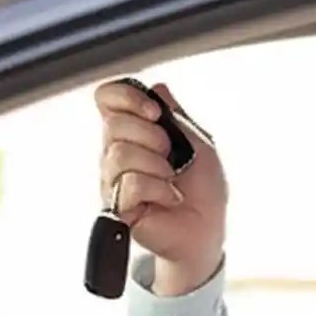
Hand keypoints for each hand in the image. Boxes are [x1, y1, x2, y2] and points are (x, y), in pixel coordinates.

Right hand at [95, 79, 226, 294]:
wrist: (208, 227)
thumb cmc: (203, 189)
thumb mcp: (197, 141)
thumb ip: (174, 114)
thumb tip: (157, 88)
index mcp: (133, 131)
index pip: (106, 98)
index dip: (126, 97)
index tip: (155, 113)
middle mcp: (116, 153)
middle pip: (113, 124)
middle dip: (153, 137)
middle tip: (171, 157)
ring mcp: (113, 180)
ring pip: (120, 154)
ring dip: (157, 166)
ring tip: (171, 180)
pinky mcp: (118, 207)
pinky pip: (131, 184)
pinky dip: (160, 190)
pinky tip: (169, 198)